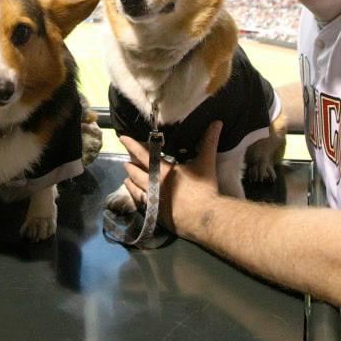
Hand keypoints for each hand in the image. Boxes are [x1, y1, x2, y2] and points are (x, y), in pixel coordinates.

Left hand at [121, 120, 222, 236]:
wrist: (205, 218)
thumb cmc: (204, 189)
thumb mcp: (206, 162)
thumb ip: (209, 141)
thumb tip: (217, 122)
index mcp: (163, 171)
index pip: (143, 155)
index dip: (132, 145)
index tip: (123, 139)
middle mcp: (153, 184)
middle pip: (135, 172)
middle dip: (130, 165)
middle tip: (126, 160)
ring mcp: (153, 201)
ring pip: (135, 189)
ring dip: (130, 181)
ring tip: (126, 177)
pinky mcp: (155, 215)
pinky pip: (141, 203)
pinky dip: (136, 197)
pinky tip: (136, 196)